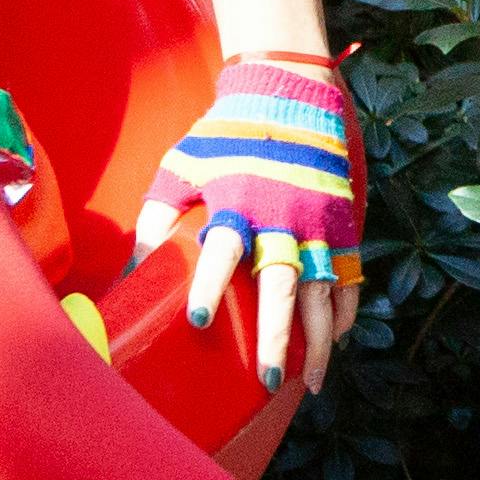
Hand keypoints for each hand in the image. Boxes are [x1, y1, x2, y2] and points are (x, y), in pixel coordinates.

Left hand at [134, 49, 362, 395]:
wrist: (290, 96)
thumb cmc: (226, 136)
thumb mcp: (183, 168)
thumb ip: (157, 216)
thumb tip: (130, 270)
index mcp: (236, 204)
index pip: (221, 252)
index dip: (208, 286)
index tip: (199, 321)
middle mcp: (281, 219)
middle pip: (281, 287)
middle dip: (277, 337)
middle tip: (269, 380)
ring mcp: (317, 225)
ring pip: (322, 293)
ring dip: (317, 341)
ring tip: (308, 383)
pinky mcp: (341, 225)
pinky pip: (349, 278)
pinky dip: (344, 312)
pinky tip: (332, 341)